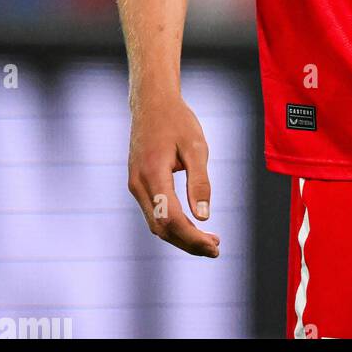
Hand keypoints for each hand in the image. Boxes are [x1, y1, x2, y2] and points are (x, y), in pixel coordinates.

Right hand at [127, 94, 219, 255]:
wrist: (152, 103)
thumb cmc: (178, 121)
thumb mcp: (196, 146)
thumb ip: (200, 181)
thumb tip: (204, 217)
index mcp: (153, 174)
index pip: (171, 219)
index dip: (192, 237)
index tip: (214, 246)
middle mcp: (139, 184)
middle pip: (161, 228)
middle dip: (188, 243)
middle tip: (215, 247)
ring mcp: (135, 185)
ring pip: (155, 224)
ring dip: (181, 236)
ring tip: (209, 240)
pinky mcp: (138, 183)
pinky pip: (153, 213)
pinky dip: (172, 224)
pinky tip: (192, 224)